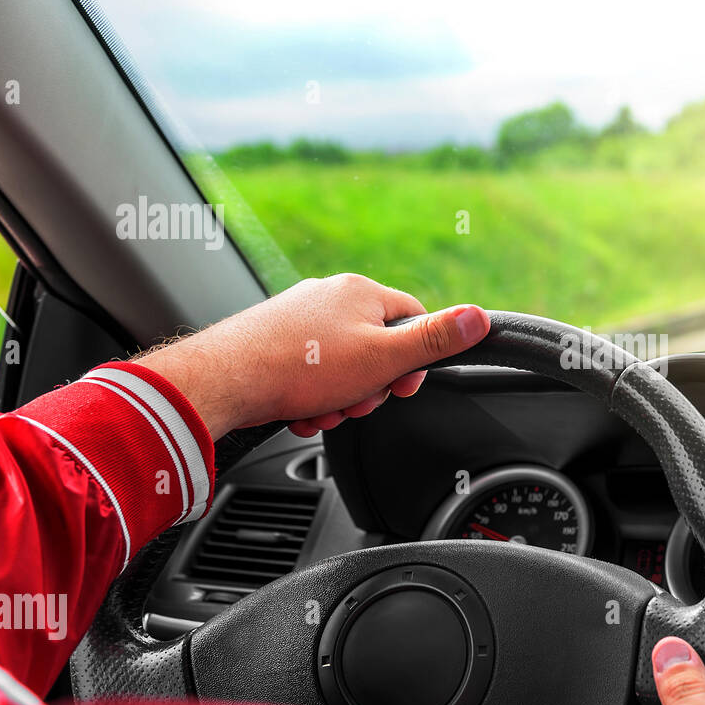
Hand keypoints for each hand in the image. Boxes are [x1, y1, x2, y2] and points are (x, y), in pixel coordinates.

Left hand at [136, 274, 489, 438]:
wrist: (224, 380)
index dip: (414, 360)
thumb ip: (435, 340)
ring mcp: (298, 318)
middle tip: (355, 402)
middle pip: (376, 347)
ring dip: (340, 397)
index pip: (413, 319)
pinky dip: (310, 397)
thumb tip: (480, 317)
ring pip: (341, 365)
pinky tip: (300, 411)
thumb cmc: (302, 367)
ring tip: (322, 409)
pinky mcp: (273, 340)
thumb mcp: (384, 358)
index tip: (402, 386)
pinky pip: (309, 372)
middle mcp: (329, 297)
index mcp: (361, 292)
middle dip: (371, 385)